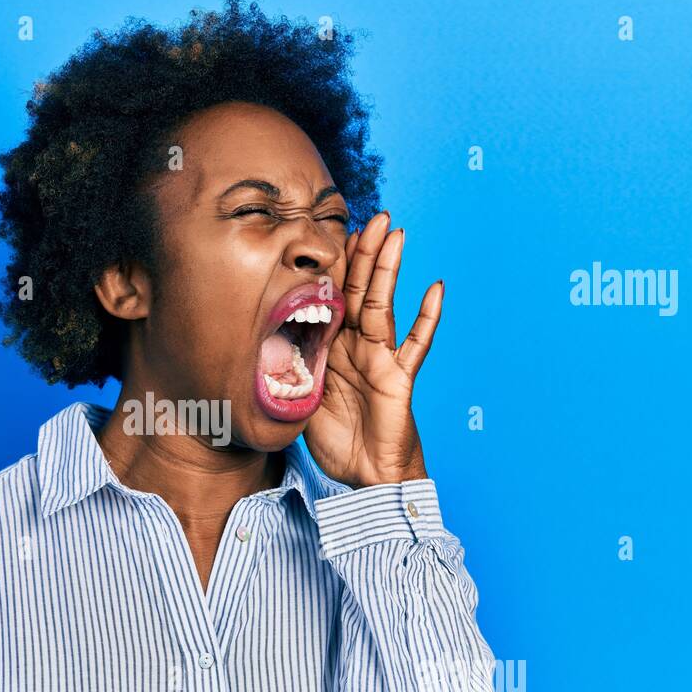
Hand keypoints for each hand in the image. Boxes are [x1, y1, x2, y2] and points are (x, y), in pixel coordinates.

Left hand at [304, 211, 443, 487]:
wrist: (366, 476)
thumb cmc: (335, 441)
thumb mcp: (297, 400)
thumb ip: (286, 370)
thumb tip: (254, 348)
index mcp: (330, 347)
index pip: (331, 297)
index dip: (333, 266)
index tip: (332, 231)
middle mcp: (357, 346)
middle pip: (360, 290)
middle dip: (365, 252)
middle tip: (372, 216)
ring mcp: (381, 358)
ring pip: (384, 304)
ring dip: (390, 268)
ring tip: (397, 233)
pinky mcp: (400, 377)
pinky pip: (416, 343)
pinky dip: (427, 317)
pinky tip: (436, 288)